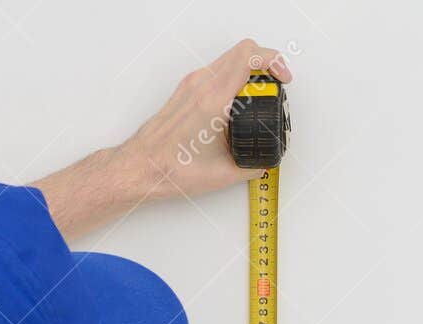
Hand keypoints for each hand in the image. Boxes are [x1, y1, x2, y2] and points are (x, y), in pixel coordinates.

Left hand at [118, 39, 293, 201]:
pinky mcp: (186, 89)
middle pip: (243, 51)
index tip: (283, 78)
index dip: (274, 60)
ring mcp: (191, 84)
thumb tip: (263, 161)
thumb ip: (251, 166)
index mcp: (213, 101)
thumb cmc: (169, 170)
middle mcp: (201, 85)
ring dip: (249, 70)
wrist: (139, 168)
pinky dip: (233, 79)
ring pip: (229, 59)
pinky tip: (236, 104)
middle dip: (266, 64)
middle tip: (275, 86)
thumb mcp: (222, 174)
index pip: (249, 57)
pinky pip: (216, 71)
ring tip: (257, 97)